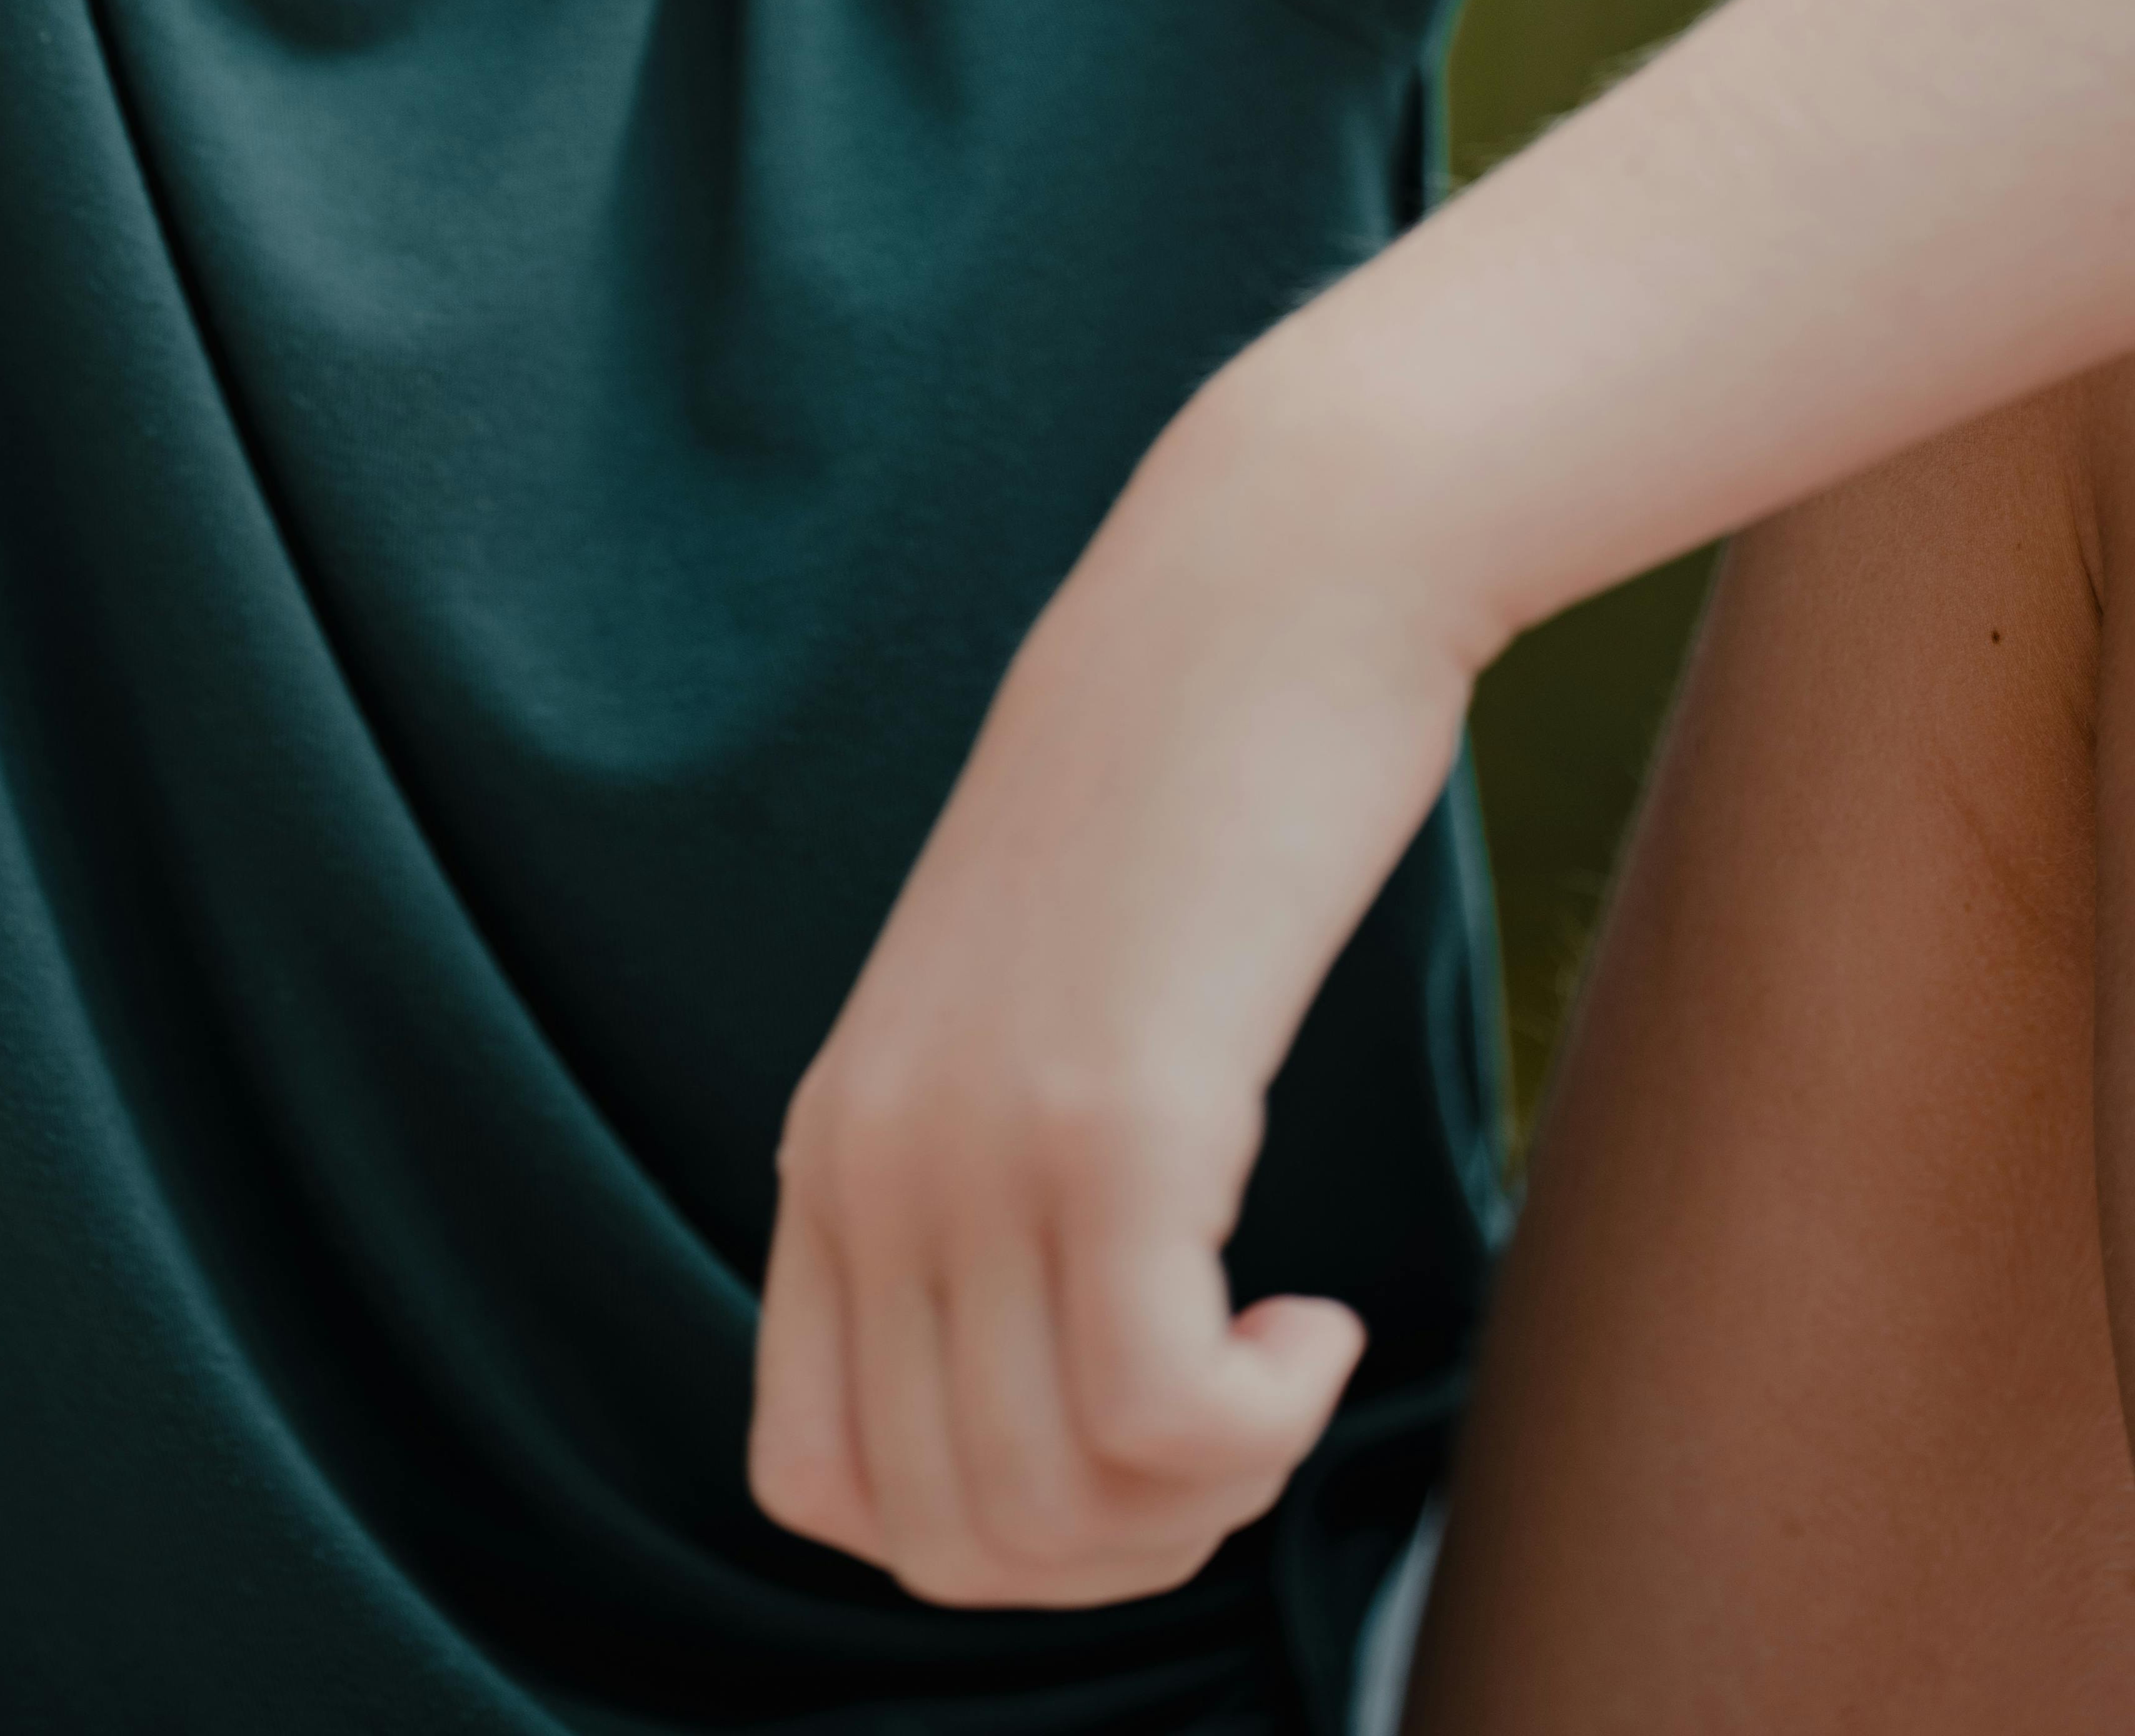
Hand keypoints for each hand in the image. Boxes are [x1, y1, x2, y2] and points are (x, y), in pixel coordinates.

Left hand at [745, 371, 1481, 1609]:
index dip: (992, 1535)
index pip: (818, 1486)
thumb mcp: (1026, 1012)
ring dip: (1202, 1497)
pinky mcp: (1116, 1116)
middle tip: (1231, 1418)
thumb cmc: (1184, 803)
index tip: (1120, 1434)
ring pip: (1050, 1508)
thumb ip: (983, 1175)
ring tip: (1279, 1358)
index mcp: (830, 1144)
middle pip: (950, 1535)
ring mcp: (980, 1143)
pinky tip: (1316, 1319)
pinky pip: (1155, 1423)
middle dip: (1118, 1546)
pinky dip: (1260, 1431)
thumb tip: (1047, 1412)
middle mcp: (870, 1158)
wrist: (1261, 588)